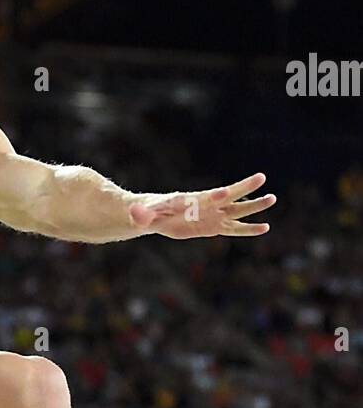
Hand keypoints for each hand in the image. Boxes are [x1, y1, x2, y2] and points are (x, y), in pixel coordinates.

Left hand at [127, 172, 275, 239]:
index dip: (215, 196)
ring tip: (273, 198)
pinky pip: (235, 229)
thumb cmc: (147, 213)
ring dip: (254, 206)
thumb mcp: (143, 215)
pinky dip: (248, 230)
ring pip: (237, 211)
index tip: (226, 192)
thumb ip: (142, 215)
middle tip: (260, 177)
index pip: (205, 197)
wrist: (153, 216)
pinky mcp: (214, 227)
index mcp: (190, 200)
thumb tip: (135, 214)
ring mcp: (212, 216)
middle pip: (228, 196)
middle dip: (243, 188)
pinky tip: (265, 228)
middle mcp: (206, 205)